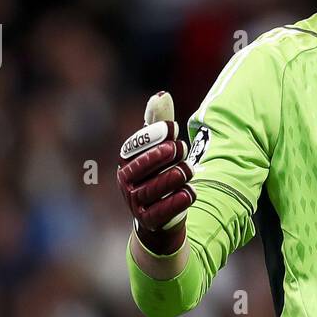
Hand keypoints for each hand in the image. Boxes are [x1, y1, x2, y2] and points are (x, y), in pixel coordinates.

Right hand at [117, 91, 196, 257]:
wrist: (160, 219)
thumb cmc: (159, 177)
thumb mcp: (160, 150)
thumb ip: (160, 124)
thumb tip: (162, 95)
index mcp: (126, 162)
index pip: (136, 147)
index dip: (154, 136)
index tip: (174, 128)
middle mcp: (126, 183)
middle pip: (143, 168)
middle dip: (164, 155)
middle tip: (182, 147)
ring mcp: (136, 204)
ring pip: (153, 189)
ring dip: (174, 176)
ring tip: (189, 169)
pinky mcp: (149, 221)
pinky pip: (161, 211)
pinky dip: (176, 201)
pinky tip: (190, 191)